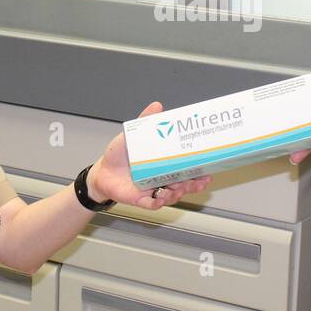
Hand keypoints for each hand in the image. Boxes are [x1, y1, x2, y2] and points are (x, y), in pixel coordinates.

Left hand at [88, 102, 211, 210]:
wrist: (102, 172)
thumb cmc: (118, 156)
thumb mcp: (133, 136)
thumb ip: (146, 122)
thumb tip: (157, 106)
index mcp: (164, 165)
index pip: (186, 169)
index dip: (198, 172)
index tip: (208, 170)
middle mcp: (161, 179)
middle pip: (184, 185)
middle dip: (194, 185)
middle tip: (201, 181)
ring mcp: (152, 190)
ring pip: (171, 196)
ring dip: (178, 193)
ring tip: (180, 188)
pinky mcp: (141, 199)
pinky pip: (152, 204)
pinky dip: (158, 202)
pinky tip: (161, 198)